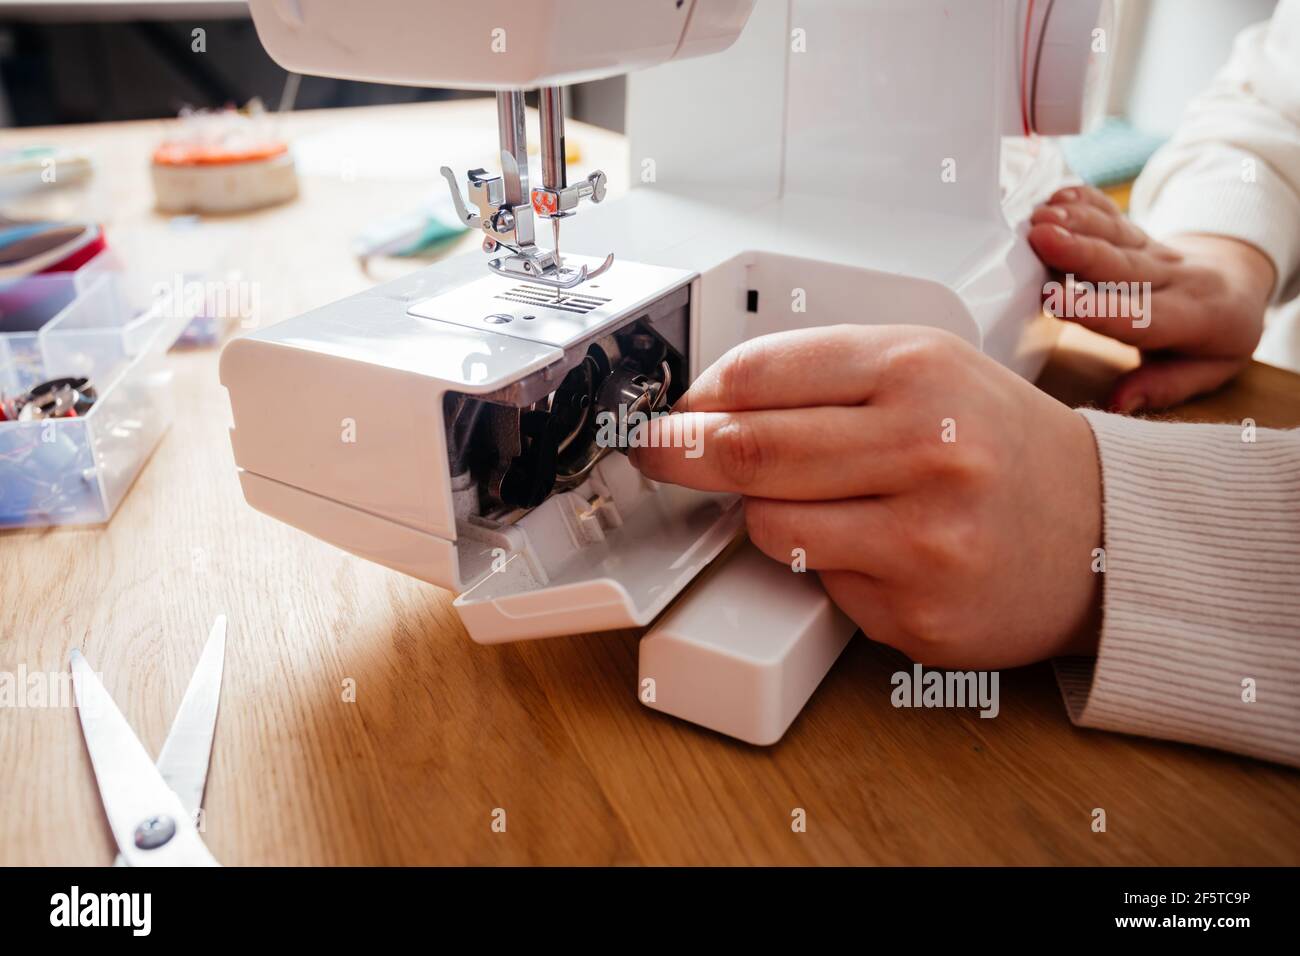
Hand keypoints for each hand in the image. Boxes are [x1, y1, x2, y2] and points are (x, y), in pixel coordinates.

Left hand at [630, 325, 1101, 668]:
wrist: (1102, 530)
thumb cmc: (1001, 443)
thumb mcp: (930, 372)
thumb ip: (827, 379)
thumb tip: (711, 405)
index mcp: (919, 369)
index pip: (760, 374)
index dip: (697, 396)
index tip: (674, 410)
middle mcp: (925, 449)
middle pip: (746, 450)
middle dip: (678, 453)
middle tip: (653, 453)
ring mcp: (923, 538)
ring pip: (769, 525)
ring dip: (762, 515)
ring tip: (814, 503)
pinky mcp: (917, 612)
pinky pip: (818, 582)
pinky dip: (822, 563)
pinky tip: (873, 548)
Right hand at [1029, 185, 1275, 411]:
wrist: (1236, 283)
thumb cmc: (1216, 336)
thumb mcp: (1209, 370)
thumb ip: (1163, 387)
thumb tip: (1120, 404)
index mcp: (1192, 317)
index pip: (1140, 316)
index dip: (1096, 309)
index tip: (1056, 302)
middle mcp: (1172, 278)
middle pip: (1121, 265)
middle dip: (1078, 251)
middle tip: (1041, 237)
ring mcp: (1154, 251)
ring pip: (1114, 234)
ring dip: (1074, 222)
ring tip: (1040, 216)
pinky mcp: (1138, 234)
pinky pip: (1114, 214)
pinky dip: (1087, 202)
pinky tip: (1060, 194)